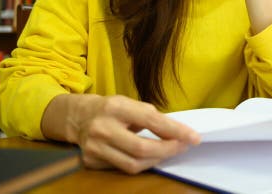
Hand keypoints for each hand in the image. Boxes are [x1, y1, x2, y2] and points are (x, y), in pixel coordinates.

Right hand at [73, 95, 200, 173]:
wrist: (77, 117)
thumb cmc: (110, 109)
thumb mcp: (130, 103)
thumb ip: (152, 117)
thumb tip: (178, 133)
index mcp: (115, 108)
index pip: (151, 121)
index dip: (175, 130)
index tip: (194, 137)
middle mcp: (102, 128)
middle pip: (142, 148)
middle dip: (168, 149)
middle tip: (183, 146)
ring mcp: (94, 147)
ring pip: (133, 164)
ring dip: (156, 160)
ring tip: (168, 151)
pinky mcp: (91, 161)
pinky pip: (123, 168)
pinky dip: (140, 164)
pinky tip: (148, 157)